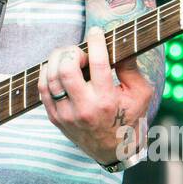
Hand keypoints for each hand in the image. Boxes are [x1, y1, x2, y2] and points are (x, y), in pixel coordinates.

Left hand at [36, 27, 149, 164]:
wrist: (113, 150)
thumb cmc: (129, 118)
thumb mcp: (140, 94)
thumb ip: (131, 68)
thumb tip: (120, 41)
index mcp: (107, 101)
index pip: (97, 64)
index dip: (95, 42)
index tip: (95, 32)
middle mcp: (84, 109)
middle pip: (66, 69)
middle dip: (72, 52)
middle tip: (80, 51)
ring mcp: (66, 115)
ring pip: (51, 78)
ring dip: (58, 60)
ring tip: (69, 57)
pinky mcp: (55, 118)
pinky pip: (42, 89)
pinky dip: (47, 73)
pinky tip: (57, 68)